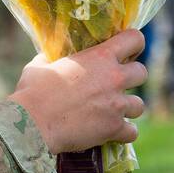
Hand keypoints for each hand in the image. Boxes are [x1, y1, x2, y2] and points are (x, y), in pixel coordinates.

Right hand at [9, 29, 147, 154]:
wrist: (31, 124)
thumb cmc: (32, 92)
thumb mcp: (40, 65)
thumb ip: (52, 59)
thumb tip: (49, 57)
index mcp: (100, 57)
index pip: (134, 39)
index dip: (133, 45)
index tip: (127, 53)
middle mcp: (114, 78)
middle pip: (142, 73)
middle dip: (131, 79)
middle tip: (116, 85)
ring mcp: (117, 105)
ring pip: (139, 105)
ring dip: (127, 108)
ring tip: (112, 112)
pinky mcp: (114, 128)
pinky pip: (132, 132)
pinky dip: (123, 133)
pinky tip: (112, 133)